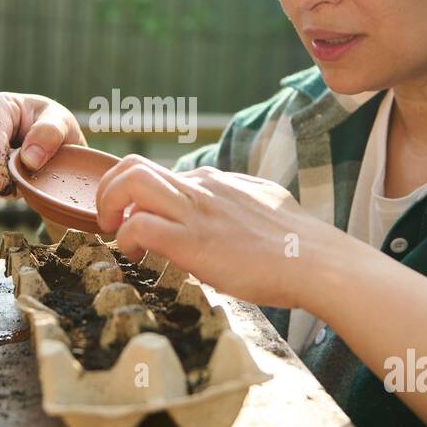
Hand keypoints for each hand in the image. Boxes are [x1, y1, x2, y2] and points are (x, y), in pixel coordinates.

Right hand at [0, 92, 86, 196]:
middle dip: (6, 172)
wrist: (54, 138)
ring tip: (32, 174)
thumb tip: (29, 160)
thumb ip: (50, 134)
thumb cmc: (56, 124)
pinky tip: (22, 180)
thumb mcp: (63, 122)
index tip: (4, 183)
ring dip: (7, 181)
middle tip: (35, 177)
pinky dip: (5, 188)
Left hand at [95, 156, 322, 307]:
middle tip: (109, 221)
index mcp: (216, 181)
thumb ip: (240, 198)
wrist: (318, 262)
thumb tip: (232, 203)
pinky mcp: (193, 241)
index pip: (161, 173)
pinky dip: (126, 238)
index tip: (135, 219)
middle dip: (108, 190)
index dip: (137, 195)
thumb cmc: (299, 243)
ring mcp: (196, 212)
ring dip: (108, 205)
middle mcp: (201, 188)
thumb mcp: (266, 203)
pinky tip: (136, 255)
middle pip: (133, 164)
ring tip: (113, 232)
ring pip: (131, 180)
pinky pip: (139, 224)